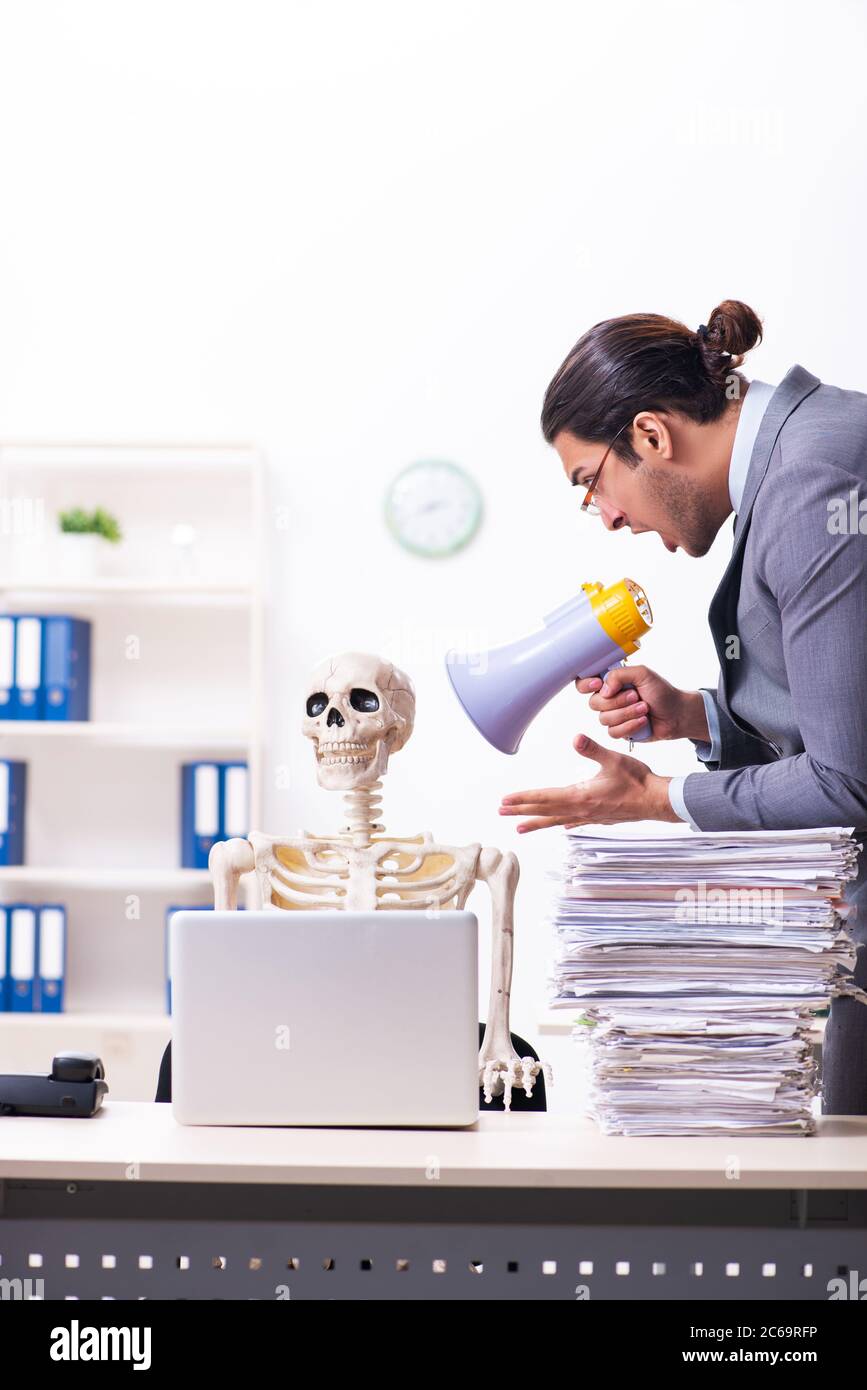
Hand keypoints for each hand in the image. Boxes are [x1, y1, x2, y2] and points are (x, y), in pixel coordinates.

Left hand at [499, 733, 678, 832]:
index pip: (544, 797)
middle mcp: (581, 809)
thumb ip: (593, 749)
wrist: (658, 801)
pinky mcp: (599, 818)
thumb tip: (575, 738)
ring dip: (537, 822)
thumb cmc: (638, 780)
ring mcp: (589, 816)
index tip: (505, 801)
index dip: (523, 798)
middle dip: (522, 811)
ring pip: (556, 820)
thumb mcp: (614, 760)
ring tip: (520, 828)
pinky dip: (562, 823)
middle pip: (545, 811)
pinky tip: (561, 827)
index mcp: (580, 796)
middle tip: (501, 812)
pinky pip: (574, 822)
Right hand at [575, 666, 709, 742]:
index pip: (584, 683)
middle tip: (636, 696)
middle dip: (617, 701)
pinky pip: (613, 732)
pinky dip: (630, 726)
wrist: (677, 713)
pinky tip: (643, 721)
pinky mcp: (620, 731)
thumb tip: (603, 690)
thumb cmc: (662, 692)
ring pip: (604, 719)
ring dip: (627, 713)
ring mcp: (613, 716)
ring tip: (645, 708)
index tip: (598, 684)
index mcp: (611, 682)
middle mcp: (609, 699)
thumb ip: (620, 674)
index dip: (586, 685)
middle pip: (593, 703)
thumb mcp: (643, 674)